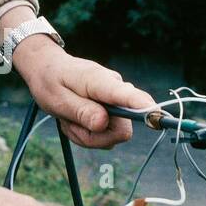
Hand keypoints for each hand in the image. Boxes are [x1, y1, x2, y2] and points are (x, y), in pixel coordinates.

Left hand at [12, 39, 153, 148]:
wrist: (48, 68)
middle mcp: (116, 89)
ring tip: (69, 120)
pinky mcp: (114, 109)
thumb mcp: (56, 99)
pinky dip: (88, 134)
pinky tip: (75, 120)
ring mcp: (117, 99)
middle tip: (70, 126)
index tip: (157, 115)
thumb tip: (103, 122)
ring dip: (87, 135)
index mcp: (101, 81)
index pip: (127, 95)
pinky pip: (106, 134)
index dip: (143, 107)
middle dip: (95, 137)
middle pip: (122, 129)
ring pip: (112, 135)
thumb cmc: (50, 80)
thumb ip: (80, 110)